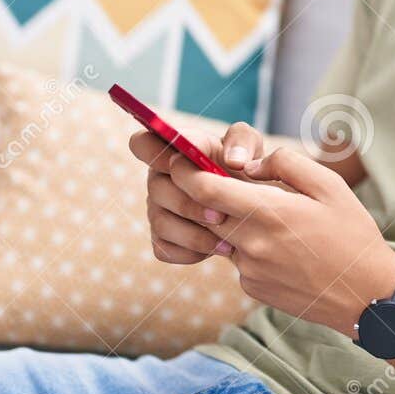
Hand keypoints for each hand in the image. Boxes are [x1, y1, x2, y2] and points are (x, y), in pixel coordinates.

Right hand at [131, 121, 268, 264]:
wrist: (252, 207)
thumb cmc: (245, 168)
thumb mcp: (249, 146)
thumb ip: (242, 141)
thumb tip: (234, 161)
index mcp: (172, 150)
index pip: (141, 142)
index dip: (153, 152)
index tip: (180, 163)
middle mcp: (158, 179)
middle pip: (155, 189)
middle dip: (189, 204)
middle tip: (221, 214)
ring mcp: (157, 209)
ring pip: (161, 223)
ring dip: (195, 233)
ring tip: (226, 238)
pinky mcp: (162, 239)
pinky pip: (167, 249)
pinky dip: (193, 251)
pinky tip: (219, 246)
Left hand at [167, 146, 394, 336]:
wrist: (366, 296)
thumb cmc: (353, 235)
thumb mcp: (330, 186)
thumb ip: (286, 164)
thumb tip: (248, 165)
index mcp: (269, 213)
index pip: (204, 190)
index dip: (185, 172)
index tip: (182, 160)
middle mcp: (251, 244)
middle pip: (205, 212)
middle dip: (205, 194)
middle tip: (226, 183)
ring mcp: (249, 270)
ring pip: (223, 235)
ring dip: (233, 222)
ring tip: (277, 221)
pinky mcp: (253, 288)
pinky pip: (239, 259)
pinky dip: (250, 247)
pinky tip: (284, 249)